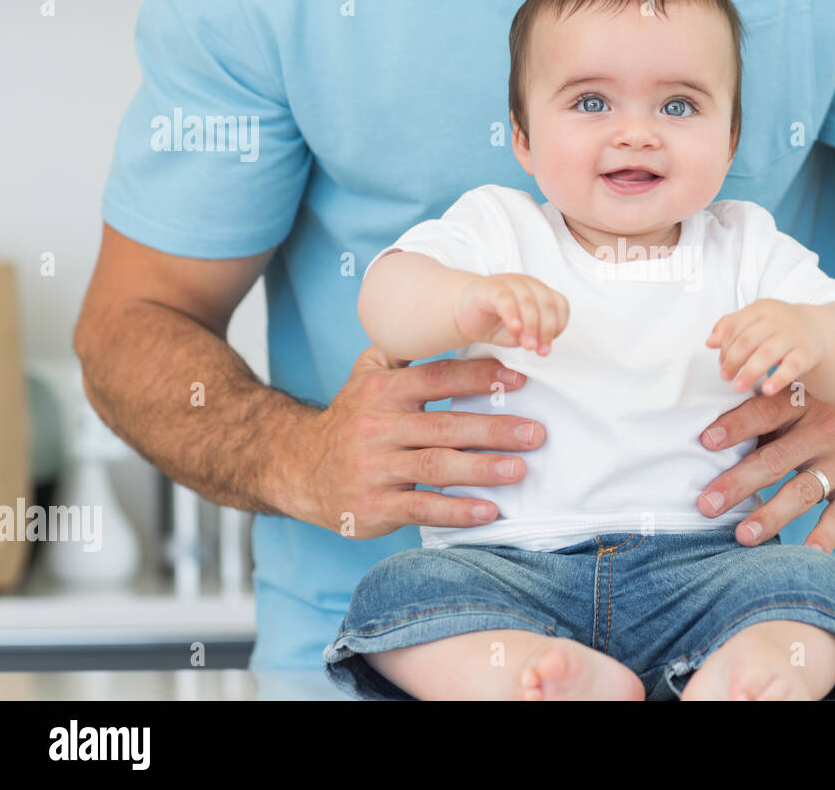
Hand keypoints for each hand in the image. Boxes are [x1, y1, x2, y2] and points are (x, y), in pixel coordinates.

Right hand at [291, 344, 546, 538]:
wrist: (299, 468)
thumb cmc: (350, 420)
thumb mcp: (365, 377)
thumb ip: (402, 353)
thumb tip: (446, 323)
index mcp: (383, 392)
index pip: (438, 379)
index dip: (479, 378)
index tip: (520, 381)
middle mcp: (378, 427)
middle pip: (445, 425)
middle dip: (494, 429)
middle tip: (536, 433)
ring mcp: (375, 467)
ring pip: (437, 466)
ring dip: (482, 469)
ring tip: (520, 469)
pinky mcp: (374, 505)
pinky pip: (422, 507)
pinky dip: (457, 511)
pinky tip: (490, 511)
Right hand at [455, 273, 569, 353]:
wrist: (467, 312)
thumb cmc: (496, 320)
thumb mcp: (519, 334)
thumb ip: (529, 336)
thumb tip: (536, 343)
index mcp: (540, 292)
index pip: (560, 304)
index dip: (559, 326)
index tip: (548, 344)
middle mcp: (528, 285)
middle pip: (547, 303)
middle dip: (546, 330)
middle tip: (540, 350)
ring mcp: (510, 282)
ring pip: (528, 301)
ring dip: (531, 326)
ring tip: (528, 345)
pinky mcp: (490, 287)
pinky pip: (505, 298)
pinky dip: (512, 314)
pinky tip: (514, 328)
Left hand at [694, 339, 834, 551]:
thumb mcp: (811, 388)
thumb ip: (772, 413)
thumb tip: (720, 439)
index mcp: (805, 401)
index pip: (763, 413)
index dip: (734, 426)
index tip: (704, 442)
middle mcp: (825, 430)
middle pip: (774, 458)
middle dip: (737, 483)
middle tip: (706, 504)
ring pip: (802, 491)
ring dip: (770, 516)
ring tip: (742, 536)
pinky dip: (824, 537)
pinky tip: (804, 556)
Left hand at [706, 299, 824, 396]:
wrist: (816, 329)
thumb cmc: (778, 326)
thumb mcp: (754, 319)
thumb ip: (730, 327)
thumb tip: (710, 342)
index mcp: (761, 309)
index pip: (735, 327)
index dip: (724, 347)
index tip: (720, 363)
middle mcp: (777, 320)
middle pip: (747, 340)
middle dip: (732, 361)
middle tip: (725, 377)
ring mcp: (792, 336)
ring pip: (766, 354)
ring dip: (749, 372)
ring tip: (738, 387)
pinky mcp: (806, 353)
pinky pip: (791, 367)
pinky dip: (778, 379)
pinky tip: (766, 390)